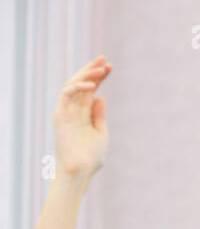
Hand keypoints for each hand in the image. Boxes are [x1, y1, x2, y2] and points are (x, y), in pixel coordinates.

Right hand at [54, 55, 111, 178]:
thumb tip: (101, 96)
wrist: (81, 169)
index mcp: (84, 113)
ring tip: (101, 69)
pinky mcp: (60, 114)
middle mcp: (74, 109)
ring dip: (87, 75)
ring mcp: (66, 111)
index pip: (91, 89)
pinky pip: (66, 94)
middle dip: (92, 70)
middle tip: (104, 58)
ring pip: (73, 85)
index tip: (110, 67)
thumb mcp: (101, 132)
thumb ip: (99, 115)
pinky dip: (78, 88)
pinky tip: (92, 85)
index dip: (100, 77)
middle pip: (82, 83)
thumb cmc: (92, 156)